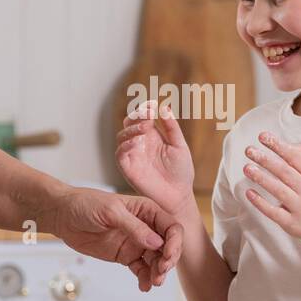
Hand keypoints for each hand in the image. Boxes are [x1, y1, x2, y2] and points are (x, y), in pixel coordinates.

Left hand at [48, 186, 182, 290]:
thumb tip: (156, 242)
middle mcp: (145, 227)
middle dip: (168, 260)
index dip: (174, 242)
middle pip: (168, 246)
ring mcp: (136, 243)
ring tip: (153, 282)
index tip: (167, 255)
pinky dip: (145, 278)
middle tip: (160, 271)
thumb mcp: (110, 212)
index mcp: (146, 210)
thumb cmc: (85, 205)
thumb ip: (134, 227)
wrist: (63, 216)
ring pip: (156, 260)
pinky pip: (141, 269)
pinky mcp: (125, 256)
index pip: (171, 226)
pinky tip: (144, 286)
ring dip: (158, 272)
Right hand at [115, 100, 194, 217]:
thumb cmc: (180, 172)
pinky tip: (137, 142)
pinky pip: (120, 154)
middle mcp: (140, 143)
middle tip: (148, 114)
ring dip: (132, 129)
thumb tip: (165, 107)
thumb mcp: (179, 146)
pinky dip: (126, 146)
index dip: (145, 109)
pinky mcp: (127, 168)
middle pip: (129, 123)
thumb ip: (172, 128)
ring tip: (144, 128)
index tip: (153, 104)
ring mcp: (132, 155)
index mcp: (152, 136)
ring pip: (122, 136)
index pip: (142, 117)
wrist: (178, 195)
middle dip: (137, 116)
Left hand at [241, 131, 300, 244]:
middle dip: (266, 160)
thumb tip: (280, 141)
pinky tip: (249, 192)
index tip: (262, 136)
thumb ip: (299, 156)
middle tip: (249, 150)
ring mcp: (299, 207)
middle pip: (285, 172)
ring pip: (279, 190)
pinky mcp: (290, 222)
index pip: (295, 157)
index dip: (278, 145)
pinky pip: (274, 212)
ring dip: (262, 178)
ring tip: (247, 167)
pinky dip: (261, 202)